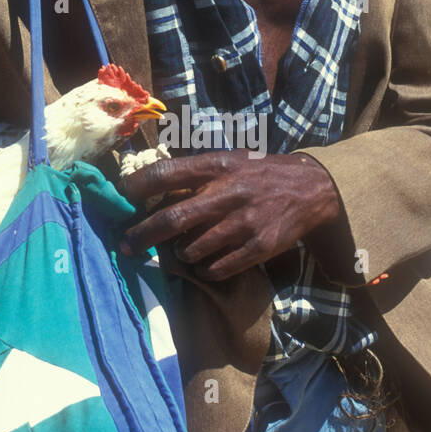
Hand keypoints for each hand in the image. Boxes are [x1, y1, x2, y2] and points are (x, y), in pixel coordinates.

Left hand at [119, 150, 342, 280]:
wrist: (310, 189)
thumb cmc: (258, 174)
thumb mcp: (229, 161)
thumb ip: (195, 174)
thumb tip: (148, 190)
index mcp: (217, 166)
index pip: (166, 173)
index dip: (136, 186)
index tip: (120, 198)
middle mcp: (228, 192)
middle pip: (173, 218)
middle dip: (143, 235)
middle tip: (126, 245)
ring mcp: (244, 222)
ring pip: (193, 249)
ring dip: (180, 254)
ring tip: (181, 251)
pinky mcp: (259, 246)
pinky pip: (218, 268)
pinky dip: (205, 270)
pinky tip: (205, 266)